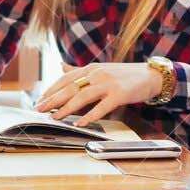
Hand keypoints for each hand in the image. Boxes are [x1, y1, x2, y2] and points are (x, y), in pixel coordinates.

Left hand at [36, 63, 161, 126]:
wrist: (150, 75)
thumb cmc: (125, 75)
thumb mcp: (101, 69)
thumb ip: (80, 70)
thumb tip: (61, 67)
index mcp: (90, 68)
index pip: (65, 78)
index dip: (51, 89)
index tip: (39, 100)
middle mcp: (97, 74)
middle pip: (70, 87)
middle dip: (52, 99)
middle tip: (39, 109)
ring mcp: (108, 84)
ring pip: (82, 96)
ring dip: (66, 108)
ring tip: (55, 117)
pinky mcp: (119, 94)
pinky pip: (101, 107)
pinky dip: (89, 115)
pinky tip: (80, 123)